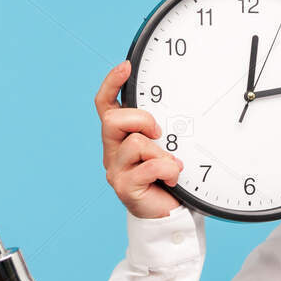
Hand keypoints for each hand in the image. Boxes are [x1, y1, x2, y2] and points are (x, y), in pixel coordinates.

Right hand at [95, 61, 181, 218]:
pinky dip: (167, 170)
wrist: (170, 214)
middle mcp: (113, 151)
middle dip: (140, 119)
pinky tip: (173, 178)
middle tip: (159, 134)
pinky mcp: (124, 187)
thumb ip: (162, 128)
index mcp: (120, 137)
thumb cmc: (170, 177)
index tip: (126, 66)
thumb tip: (174, 109)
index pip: (106, 104)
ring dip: (160, 153)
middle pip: (113, 119)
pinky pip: (148, 167)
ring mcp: (116, 169)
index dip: (112, 83)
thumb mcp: (168, 146)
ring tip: (171, 166)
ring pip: (134, 143)